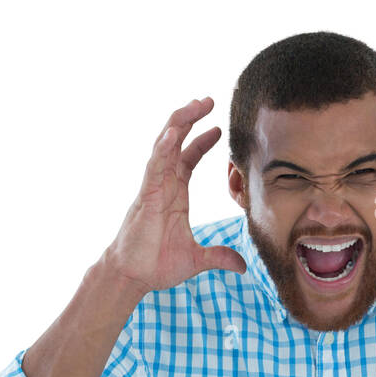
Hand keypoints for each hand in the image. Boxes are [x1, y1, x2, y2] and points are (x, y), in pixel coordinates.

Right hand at [105, 97, 245, 295]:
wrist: (132, 277)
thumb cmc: (156, 265)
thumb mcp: (196, 260)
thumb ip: (219, 257)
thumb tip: (243, 266)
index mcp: (174, 194)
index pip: (188, 159)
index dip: (202, 142)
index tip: (218, 128)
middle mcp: (163, 185)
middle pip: (176, 143)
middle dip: (191, 120)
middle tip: (207, 99)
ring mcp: (153, 188)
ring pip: (165, 147)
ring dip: (179, 124)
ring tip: (194, 104)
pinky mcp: (146, 197)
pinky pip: (154, 167)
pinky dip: (162, 149)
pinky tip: (172, 133)